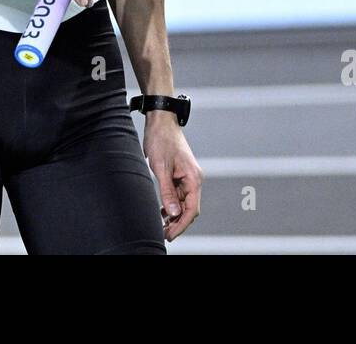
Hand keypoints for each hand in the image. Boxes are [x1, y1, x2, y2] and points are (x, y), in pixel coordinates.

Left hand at [143, 114, 202, 241]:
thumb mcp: (161, 168)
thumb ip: (167, 191)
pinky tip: (163, 213)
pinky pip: (179, 195)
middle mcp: (194, 179)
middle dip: (178, 223)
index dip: (181, 224)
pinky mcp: (180, 174)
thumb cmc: (161, 140)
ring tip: (162, 227)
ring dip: (174, 216)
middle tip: (164, 234)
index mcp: (194, 178)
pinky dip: (172, 205)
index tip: (170, 235)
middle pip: (189, 208)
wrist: (161, 121)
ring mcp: (187, 177)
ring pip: (184, 203)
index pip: (191, 209)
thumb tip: (173, 213)